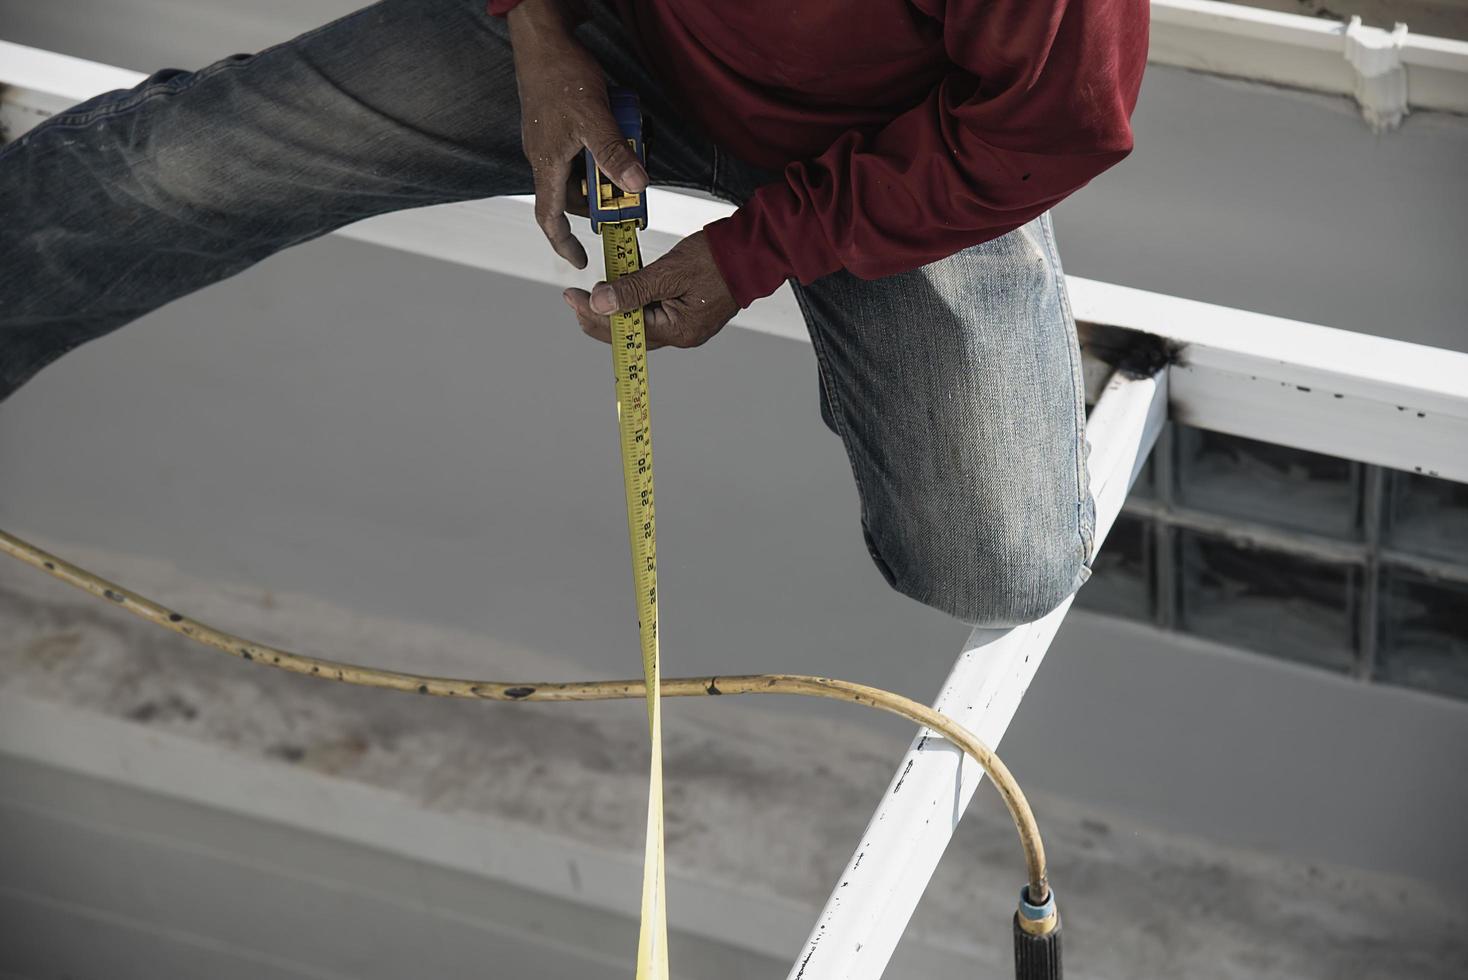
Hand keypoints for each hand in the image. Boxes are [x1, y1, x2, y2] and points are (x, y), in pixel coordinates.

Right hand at [507, 0, 647, 268]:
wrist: (542, 38)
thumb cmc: (560, 74)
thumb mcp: (594, 117)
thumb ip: (615, 154)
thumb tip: (636, 186)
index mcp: (546, 164)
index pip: (549, 218)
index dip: (563, 243)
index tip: (580, 260)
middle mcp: (544, 157)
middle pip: (570, 197)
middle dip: (599, 200)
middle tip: (626, 197)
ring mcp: (549, 142)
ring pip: (578, 172)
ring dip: (603, 171)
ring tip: (627, 158)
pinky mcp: (557, 126)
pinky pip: (580, 149)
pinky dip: (599, 149)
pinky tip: (617, 132)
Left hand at [563, 231, 737, 348]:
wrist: (754, 249)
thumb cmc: (718, 257)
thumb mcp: (669, 271)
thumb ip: (632, 289)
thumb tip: (599, 302)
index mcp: (679, 330)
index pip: (624, 331)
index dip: (593, 314)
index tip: (572, 296)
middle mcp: (682, 335)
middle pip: (629, 335)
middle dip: (598, 316)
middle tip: (574, 298)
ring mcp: (686, 326)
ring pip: (639, 326)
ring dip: (614, 311)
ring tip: (591, 295)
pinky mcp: (688, 313)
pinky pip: (653, 315)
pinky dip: (633, 304)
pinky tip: (619, 291)